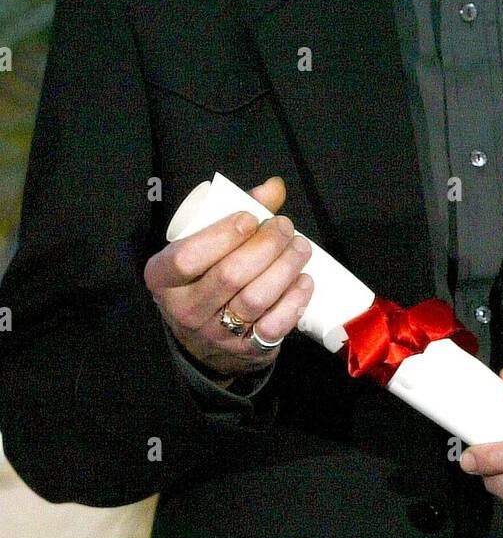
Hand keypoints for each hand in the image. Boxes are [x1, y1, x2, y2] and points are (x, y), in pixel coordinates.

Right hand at [144, 176, 313, 379]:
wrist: (205, 338)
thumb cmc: (205, 274)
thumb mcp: (205, 243)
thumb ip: (237, 209)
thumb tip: (274, 187)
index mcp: (163, 276)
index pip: (188, 256)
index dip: (223, 234)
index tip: (251, 218)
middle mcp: (184, 309)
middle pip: (229, 275)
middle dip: (266, 245)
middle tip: (284, 227)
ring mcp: (214, 333)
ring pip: (255, 299)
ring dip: (285, 267)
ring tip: (300, 247)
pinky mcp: (244, 350)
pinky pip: (274, 326)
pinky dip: (294, 300)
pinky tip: (304, 280)